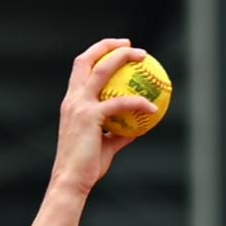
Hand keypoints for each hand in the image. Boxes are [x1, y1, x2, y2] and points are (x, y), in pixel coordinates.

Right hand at [50, 38, 157, 194]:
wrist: (71, 179)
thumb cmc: (87, 166)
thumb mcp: (106, 145)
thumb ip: (119, 133)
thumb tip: (139, 128)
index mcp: (72, 102)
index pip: (81, 68)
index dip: (98, 53)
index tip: (117, 48)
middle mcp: (73, 99)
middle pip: (87, 60)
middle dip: (108, 46)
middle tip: (132, 46)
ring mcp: (79, 105)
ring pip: (102, 70)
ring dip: (123, 59)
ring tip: (145, 59)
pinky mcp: (90, 116)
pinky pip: (120, 103)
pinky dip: (138, 103)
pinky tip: (154, 108)